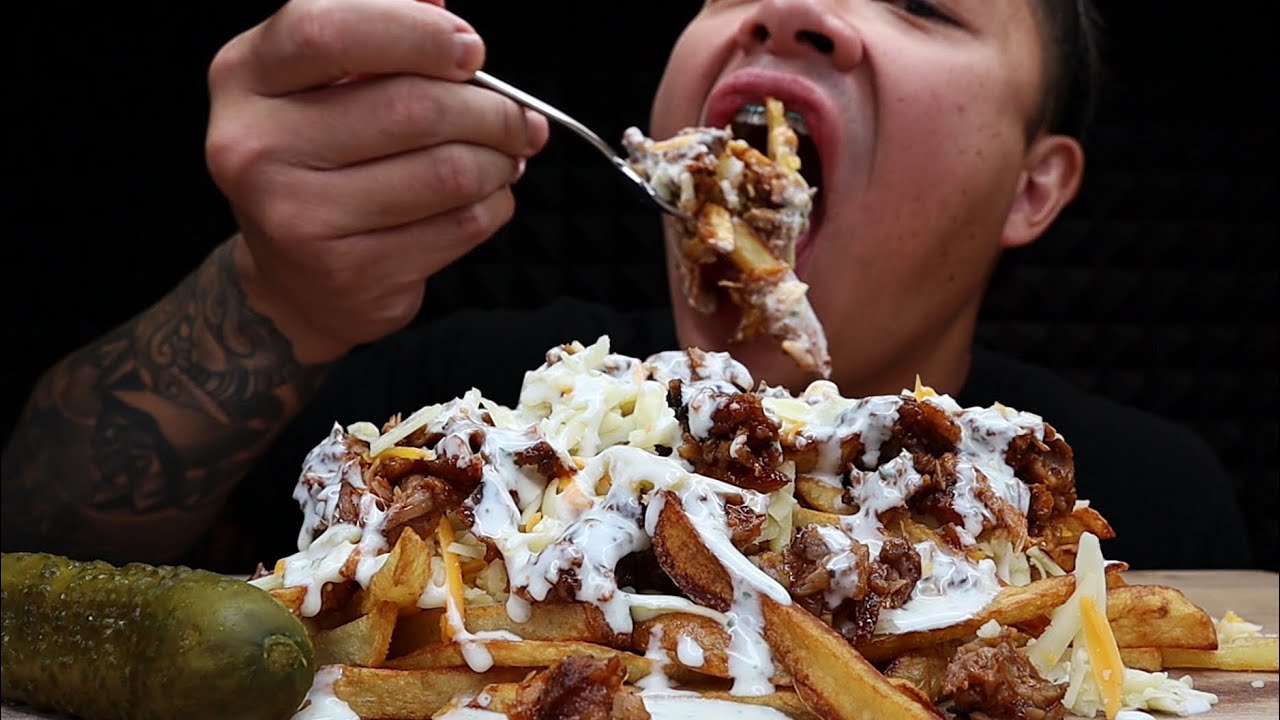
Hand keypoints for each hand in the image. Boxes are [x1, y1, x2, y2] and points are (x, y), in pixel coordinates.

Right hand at [206, 0, 548, 361]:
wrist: (296, 278)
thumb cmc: (324, 159)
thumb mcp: (326, 84)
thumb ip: (377, 36)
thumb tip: (444, 14)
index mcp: (245, 78)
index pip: (327, 31)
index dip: (414, 33)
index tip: (471, 51)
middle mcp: (256, 148)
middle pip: (410, 108)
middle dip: (490, 109)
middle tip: (518, 117)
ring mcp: (299, 219)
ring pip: (448, 172)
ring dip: (500, 160)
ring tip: (506, 156)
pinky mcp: (350, 274)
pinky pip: (460, 225)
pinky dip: (493, 205)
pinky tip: (483, 197)